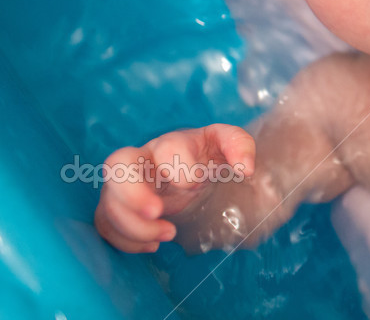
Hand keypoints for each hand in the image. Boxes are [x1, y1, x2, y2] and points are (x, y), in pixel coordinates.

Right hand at [94, 124, 254, 252]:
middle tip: (157, 212)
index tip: (198, 183)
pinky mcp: (117, 207)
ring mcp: (125, 185)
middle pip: (117, 164)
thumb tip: (245, 168)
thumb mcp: (226, 146)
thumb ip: (239, 145)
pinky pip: (104, 224)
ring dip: (134, 224)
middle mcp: (142, 160)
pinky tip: (152, 246)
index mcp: (173, 143)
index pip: (168, 147)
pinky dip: (125, 239)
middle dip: (133, 193)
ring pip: (108, 201)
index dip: (180, 167)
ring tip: (168, 235)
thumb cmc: (206, 157)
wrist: (191, 174)